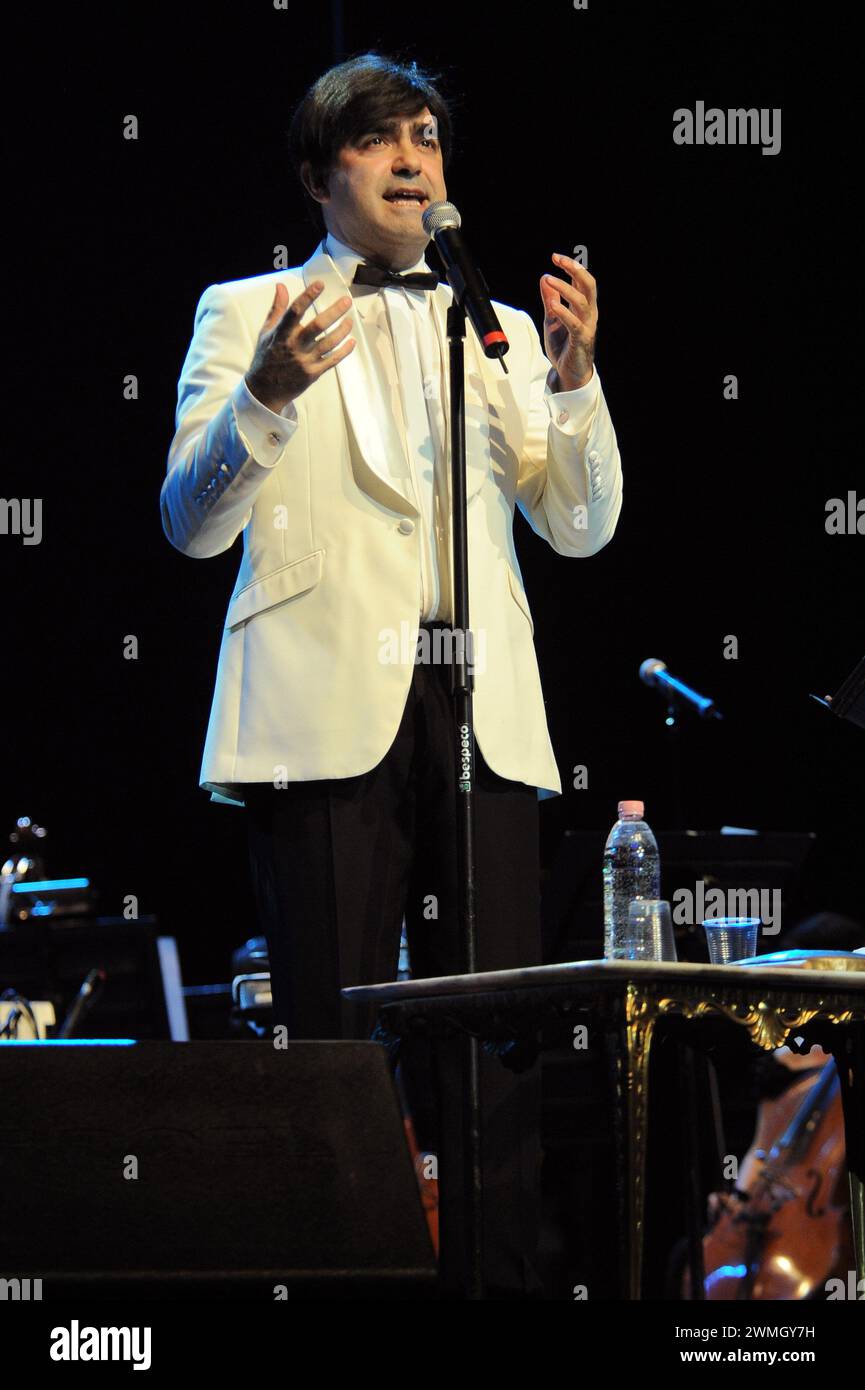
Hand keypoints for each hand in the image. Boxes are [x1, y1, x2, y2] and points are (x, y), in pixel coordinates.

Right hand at [245, 281, 354, 411]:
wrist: (265, 390)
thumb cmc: (266, 356)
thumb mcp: (267, 331)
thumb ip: (277, 309)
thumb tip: (281, 285)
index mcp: (281, 333)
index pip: (295, 311)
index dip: (308, 296)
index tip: (320, 284)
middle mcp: (294, 346)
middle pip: (318, 326)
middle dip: (334, 312)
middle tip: (347, 300)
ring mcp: (305, 361)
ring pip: (329, 343)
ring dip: (342, 330)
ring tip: (350, 320)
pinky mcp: (313, 374)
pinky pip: (332, 360)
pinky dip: (344, 351)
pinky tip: (351, 341)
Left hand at [539, 254, 597, 390]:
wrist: (569, 372)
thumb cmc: (563, 346)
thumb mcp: (552, 318)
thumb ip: (550, 300)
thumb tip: (544, 278)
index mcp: (583, 307)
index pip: (581, 281)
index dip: (570, 267)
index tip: (555, 257)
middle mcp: (588, 314)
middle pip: (588, 285)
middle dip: (575, 269)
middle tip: (560, 260)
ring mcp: (587, 326)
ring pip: (582, 301)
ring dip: (565, 288)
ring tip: (550, 279)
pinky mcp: (581, 340)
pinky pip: (575, 324)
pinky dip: (564, 313)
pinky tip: (553, 306)